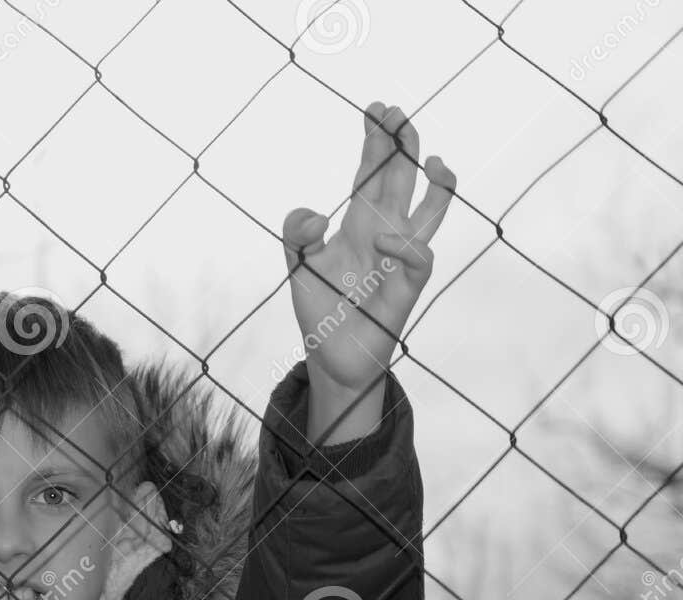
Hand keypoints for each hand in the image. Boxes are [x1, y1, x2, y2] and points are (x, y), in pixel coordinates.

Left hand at [282, 103, 455, 440]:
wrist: (330, 357)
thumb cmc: (321, 308)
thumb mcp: (298, 265)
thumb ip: (296, 234)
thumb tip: (317, 214)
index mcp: (360, 223)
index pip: (371, 173)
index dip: (375, 141)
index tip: (374, 108)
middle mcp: (385, 233)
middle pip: (401, 180)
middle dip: (401, 145)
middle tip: (397, 111)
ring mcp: (399, 258)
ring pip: (429, 212)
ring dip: (436, 184)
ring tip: (433, 158)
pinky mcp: (406, 288)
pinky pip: (419, 257)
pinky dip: (407, 244)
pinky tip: (385, 236)